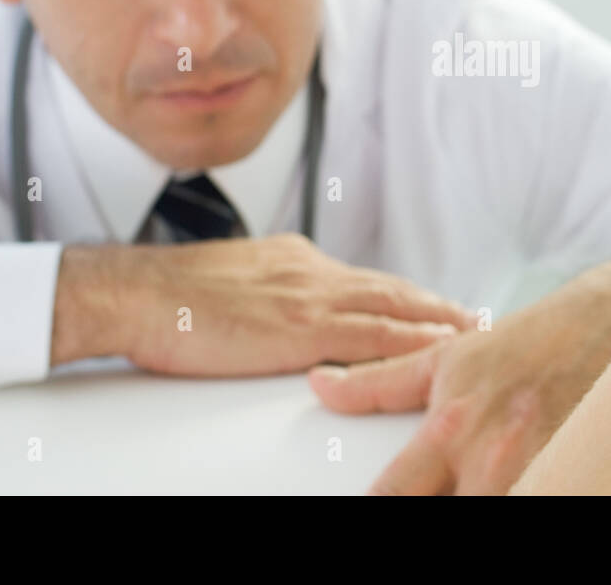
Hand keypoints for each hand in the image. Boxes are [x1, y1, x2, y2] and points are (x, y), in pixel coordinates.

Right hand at [53, 234, 476, 372]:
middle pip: (389, 288)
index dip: (401, 295)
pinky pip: (372, 336)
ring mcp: (310, 298)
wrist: (137, 294)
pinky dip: (409, 340)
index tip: (430, 304)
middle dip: (432, 305)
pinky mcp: (301, 328)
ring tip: (472, 332)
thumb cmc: (169, 296)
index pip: (362, 280)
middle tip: (472, 316)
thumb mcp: (231, 281)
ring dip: (436, 321)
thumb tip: (282, 309)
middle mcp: (311, 272)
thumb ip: (268, 292)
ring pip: (392, 307)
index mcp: (295, 260)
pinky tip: (436, 349)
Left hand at [307, 257, 610, 493]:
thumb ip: (379, 381)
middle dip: (439, 510)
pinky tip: (537, 485)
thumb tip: (320, 386)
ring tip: (491, 487)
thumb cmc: (529, 340)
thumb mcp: (449, 356)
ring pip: (499, 508)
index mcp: (450, 428)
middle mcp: (491, 456)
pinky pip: (553, 499)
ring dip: (490, 503)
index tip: (374, 506)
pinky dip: (539, 496)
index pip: (392, 498)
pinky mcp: (583, 475)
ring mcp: (540, 469)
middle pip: (443, 515)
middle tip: (441, 495)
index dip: (377, 508)